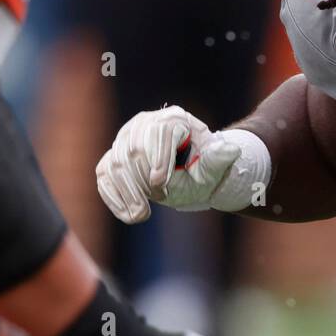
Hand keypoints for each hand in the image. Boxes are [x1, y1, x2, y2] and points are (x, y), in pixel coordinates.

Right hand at [95, 106, 243, 222]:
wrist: (191, 175)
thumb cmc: (204, 168)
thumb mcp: (215, 165)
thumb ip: (220, 158)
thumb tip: (231, 150)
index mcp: (173, 119)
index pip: (159, 131)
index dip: (158, 157)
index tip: (160, 184)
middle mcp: (144, 124)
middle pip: (133, 149)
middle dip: (142, 180)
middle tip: (159, 201)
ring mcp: (125, 140)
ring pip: (115, 164)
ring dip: (127, 193)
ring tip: (141, 216)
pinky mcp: (112, 157)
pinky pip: (104, 175)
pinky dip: (113, 196)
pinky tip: (127, 215)